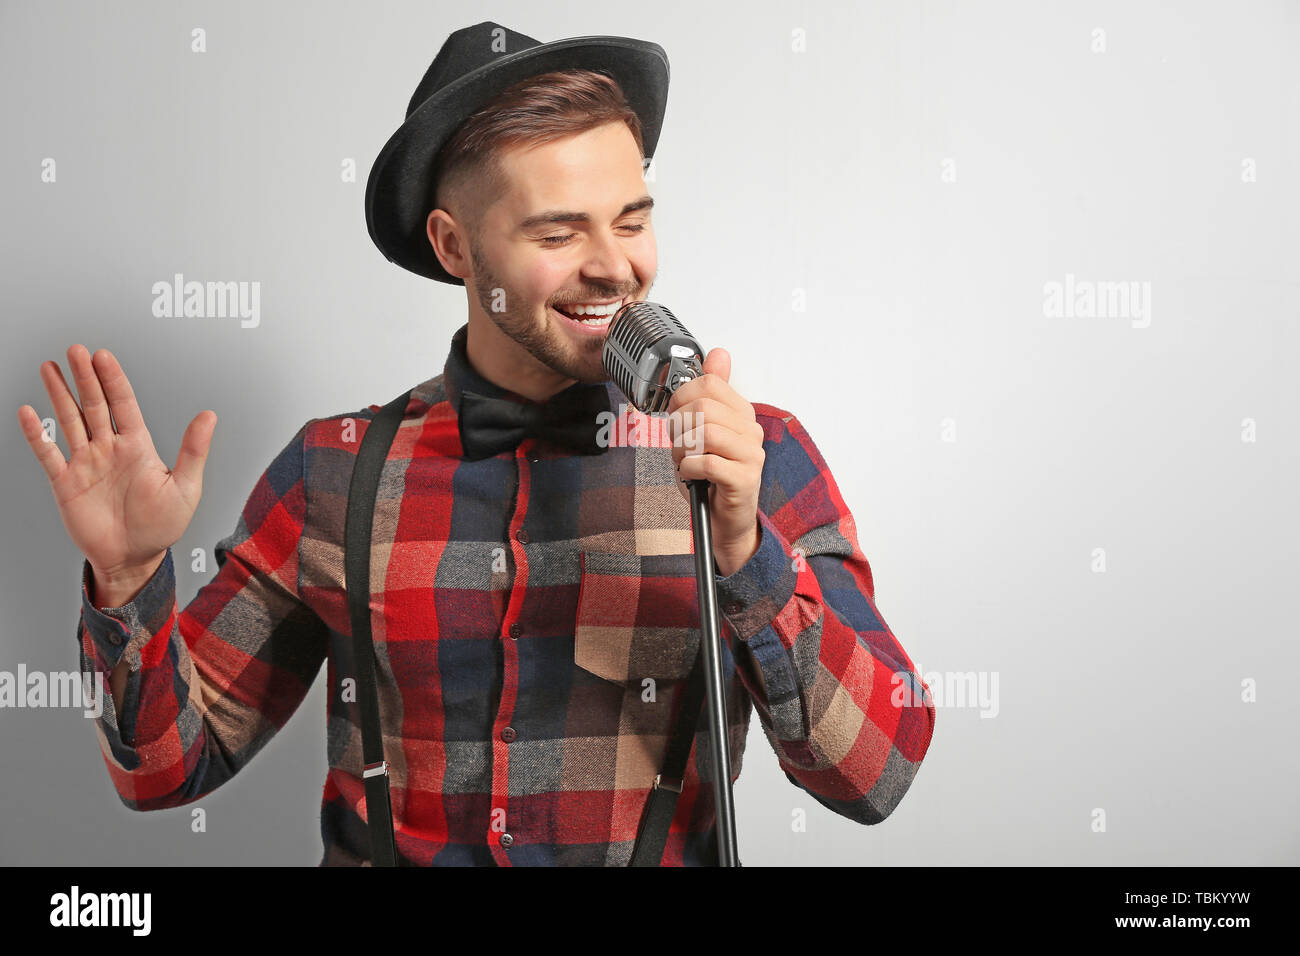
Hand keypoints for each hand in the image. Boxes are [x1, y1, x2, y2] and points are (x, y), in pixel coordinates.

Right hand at [16, 345, 216, 581]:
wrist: (135, 558)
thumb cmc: (162, 525)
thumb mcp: (185, 487)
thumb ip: (193, 450)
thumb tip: (209, 415)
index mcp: (138, 446)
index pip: (124, 404)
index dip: (113, 380)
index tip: (103, 356)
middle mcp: (109, 449)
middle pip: (94, 405)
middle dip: (85, 378)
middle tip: (75, 350)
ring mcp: (86, 463)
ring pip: (69, 421)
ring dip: (59, 395)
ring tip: (50, 368)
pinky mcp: (66, 482)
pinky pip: (48, 454)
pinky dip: (37, 435)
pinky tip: (28, 414)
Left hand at [666, 347, 763, 577]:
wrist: (725, 521)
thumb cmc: (711, 477)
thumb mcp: (705, 429)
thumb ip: (712, 392)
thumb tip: (719, 354)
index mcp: (741, 413)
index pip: (709, 383)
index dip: (682, 397)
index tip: (677, 416)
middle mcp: (750, 431)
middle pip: (704, 407)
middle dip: (679, 426)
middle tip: (678, 444)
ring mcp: (751, 455)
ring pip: (705, 433)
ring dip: (682, 449)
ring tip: (684, 460)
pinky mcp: (745, 480)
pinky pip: (705, 462)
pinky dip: (688, 469)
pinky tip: (691, 475)